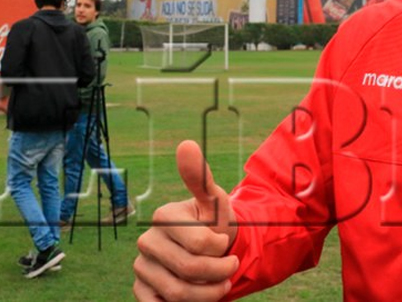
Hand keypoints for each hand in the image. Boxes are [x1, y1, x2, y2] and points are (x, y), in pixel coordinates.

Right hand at [133, 140, 239, 300]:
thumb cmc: (215, 226)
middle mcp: (146, 241)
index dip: (221, 248)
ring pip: (178, 293)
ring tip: (222, 284)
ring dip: (210, 293)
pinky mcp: (142, 291)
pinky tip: (198, 295)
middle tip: (231, 267)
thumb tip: (186, 143)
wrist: (214, 254)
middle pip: (190, 270)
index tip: (224, 243)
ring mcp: (142, 268)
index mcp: (163, 217)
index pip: (200, 243)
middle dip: (220, 272)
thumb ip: (201, 177)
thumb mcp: (216, 202)